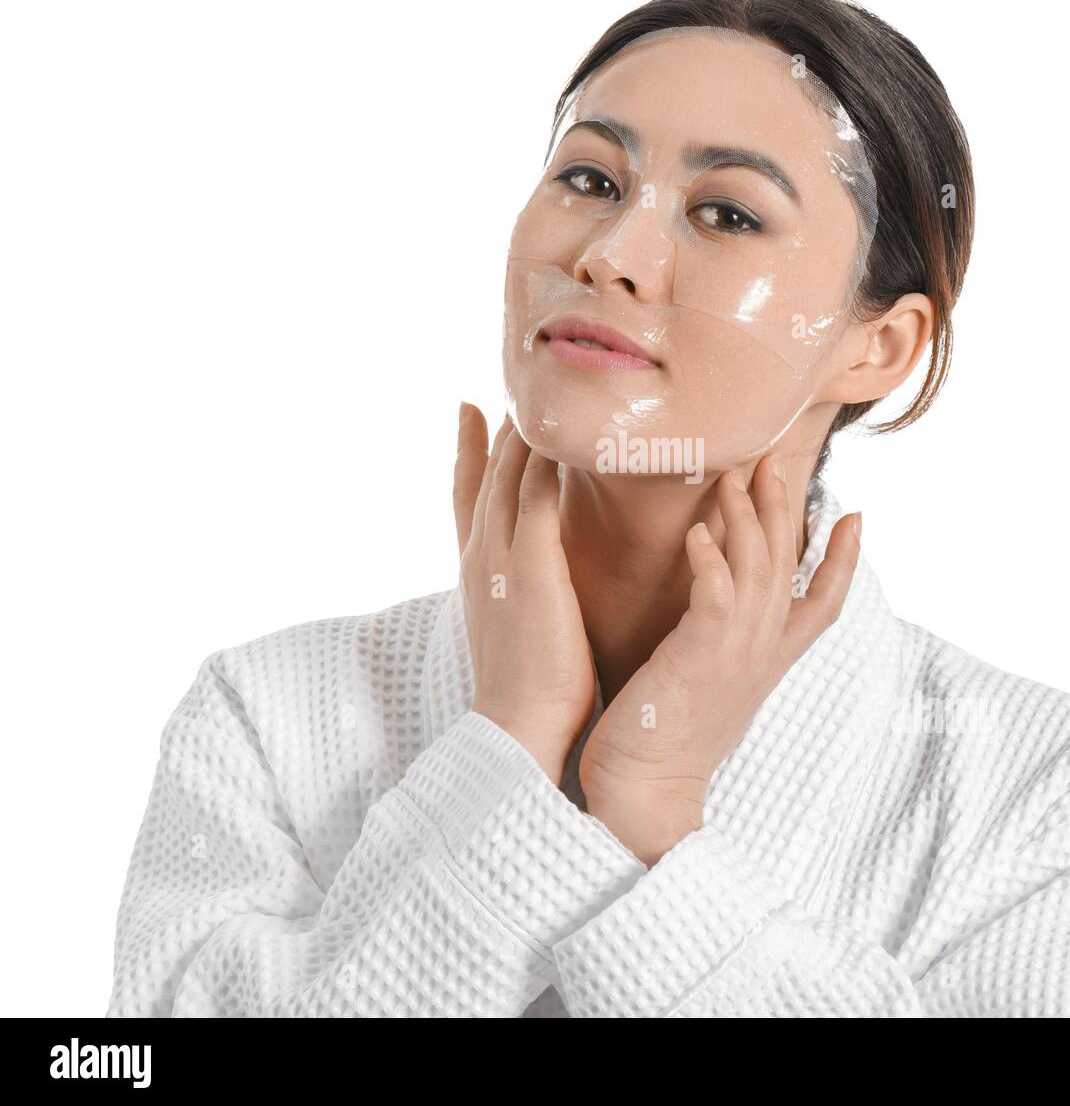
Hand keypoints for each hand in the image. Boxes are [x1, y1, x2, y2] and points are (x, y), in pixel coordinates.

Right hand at [454, 405, 595, 783]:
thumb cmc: (531, 692)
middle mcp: (480, 554)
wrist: (518, 728)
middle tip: (515, 378)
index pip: (465, 495)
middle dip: (499, 424)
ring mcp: (500, 556)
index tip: (471, 408)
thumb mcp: (518, 633)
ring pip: (509, 471)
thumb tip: (537, 583)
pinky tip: (567, 429)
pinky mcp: (530, 564)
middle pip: (486, 470)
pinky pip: (538, 493)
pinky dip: (548, 459)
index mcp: (476, 571)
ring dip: (524, 427)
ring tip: (542, 386)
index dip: (468, 449)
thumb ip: (525, 596)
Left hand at [579, 454, 860, 864]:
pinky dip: (712, 559)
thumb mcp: (710, 683)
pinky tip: (699, 531)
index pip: (823, 604)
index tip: (854, 516)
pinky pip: (716, 595)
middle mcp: (763, 651)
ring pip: (756, 568)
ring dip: (747, 517)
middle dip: (784, 508)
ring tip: (736, 474)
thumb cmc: (665, 735)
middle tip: (775, 459)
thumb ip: (722, 644)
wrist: (648, 790)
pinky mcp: (702, 655)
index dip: (844, 560)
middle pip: (787, 565)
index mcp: (770, 659)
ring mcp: (738, 652)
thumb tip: (719, 617)